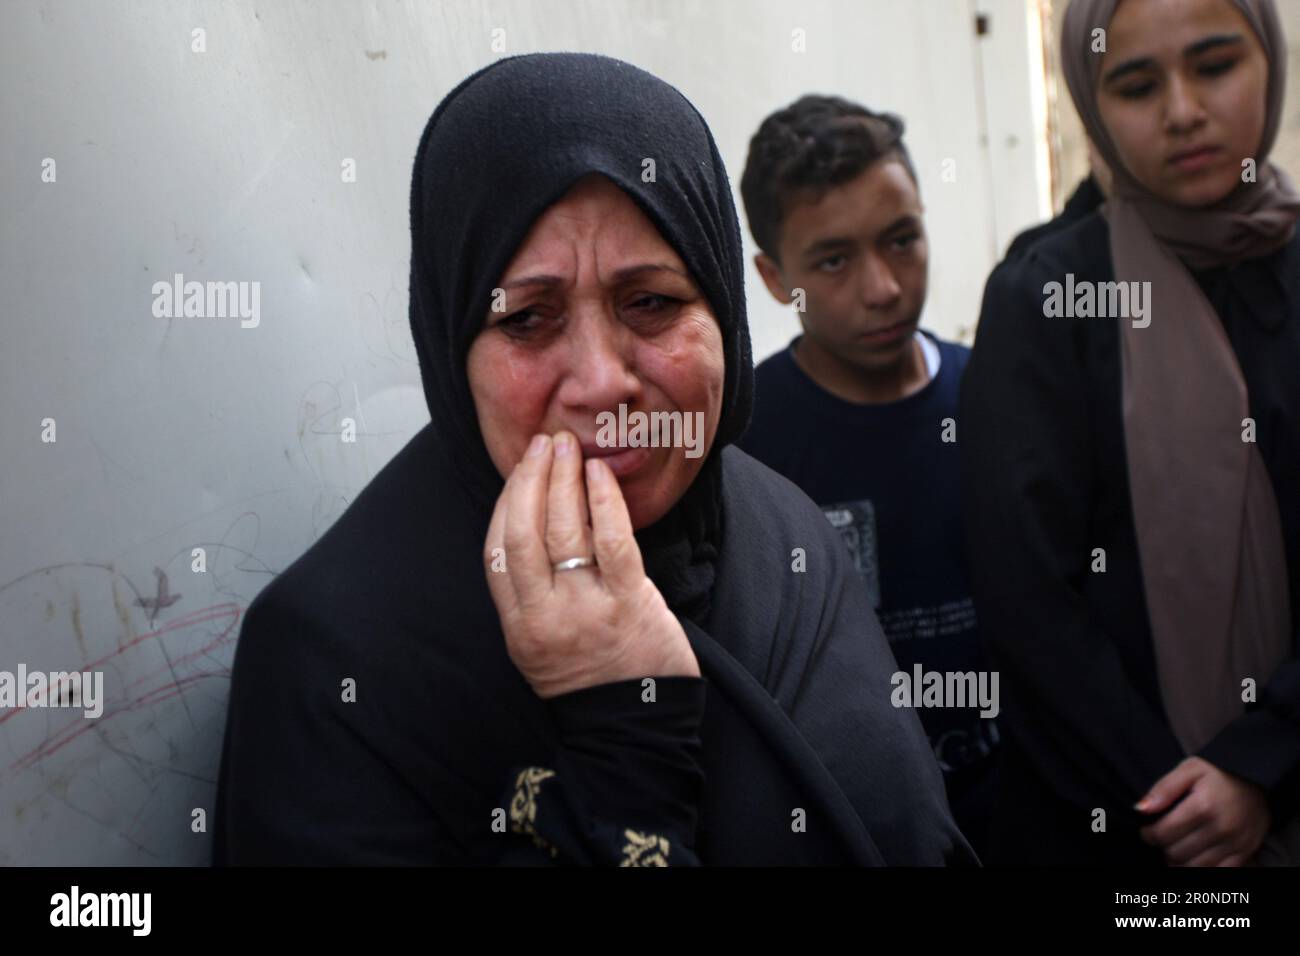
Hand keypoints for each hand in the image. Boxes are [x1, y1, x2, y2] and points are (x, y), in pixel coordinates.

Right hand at [483, 430, 699, 698]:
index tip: (517, 469)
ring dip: (563, 481)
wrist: (636, 727)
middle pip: (524, 533)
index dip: (504, 503)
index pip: (497, 551)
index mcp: (518, 625)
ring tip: (568, 449)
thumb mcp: (543, 643)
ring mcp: (585, 610)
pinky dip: (604, 502)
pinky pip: (611, 543)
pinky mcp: (629, 605)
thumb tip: (536, 523)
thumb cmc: (593, 678)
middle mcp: (544, 616)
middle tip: (543, 443)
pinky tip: (601, 475)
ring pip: (563, 532)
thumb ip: (534, 594)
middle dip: (530, 481)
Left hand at [1136, 756, 1270, 865]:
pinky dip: (1203, 869)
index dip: (1148, 835)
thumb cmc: (1218, 772)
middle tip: (1163, 838)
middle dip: (1164, 848)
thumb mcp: (1189, 769)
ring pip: (1195, 867)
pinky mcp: (1246, 852)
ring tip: (1177, 848)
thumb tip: (1140, 809)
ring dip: (1180, 861)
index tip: (1147, 831)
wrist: (1258, 777)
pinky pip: (1220, 872)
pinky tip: (1194, 858)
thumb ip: (1164, 789)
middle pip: (1177, 853)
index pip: (1163, 834)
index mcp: (1202, 806)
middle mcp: (1220, 828)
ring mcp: (1235, 843)